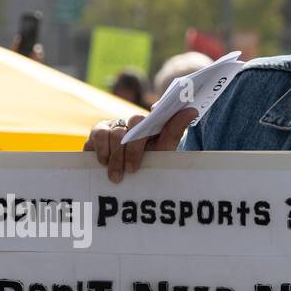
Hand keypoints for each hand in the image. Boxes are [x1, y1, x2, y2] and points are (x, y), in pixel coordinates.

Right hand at [83, 107, 198, 183]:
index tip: (154, 131)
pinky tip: (103, 163)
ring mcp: (114, 124)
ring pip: (115, 132)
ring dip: (115, 156)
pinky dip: (102, 150)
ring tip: (116, 176)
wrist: (125, 180)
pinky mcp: (98, 131)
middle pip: (132, 123)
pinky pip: (99, 135)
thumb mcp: (162, 152)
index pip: (152, 115)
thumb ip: (175, 131)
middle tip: (132, 170)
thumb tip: (192, 110)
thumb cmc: (147, 164)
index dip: (153, 120)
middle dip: (132, 150)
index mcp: (150, 123)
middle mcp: (131, 120)